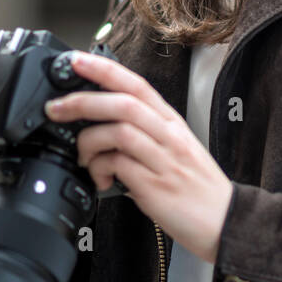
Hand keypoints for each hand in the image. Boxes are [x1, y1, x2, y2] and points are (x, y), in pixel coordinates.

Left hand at [44, 51, 233, 264]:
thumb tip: (102, 130)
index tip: (77, 60)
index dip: (105, 69)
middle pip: (124, 104)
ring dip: (89, 140)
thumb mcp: (175, 150)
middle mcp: (169, 136)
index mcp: (171, 122)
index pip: (137, 84)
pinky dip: (100, 169)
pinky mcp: (155, 186)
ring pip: (119, 132)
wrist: (225, 221)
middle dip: (83, 101)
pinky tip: (100, 179)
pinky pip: (119, 167)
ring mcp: (164, 160)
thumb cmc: (197, 187)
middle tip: (56, 108)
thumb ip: (144, 136)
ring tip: (83, 156)